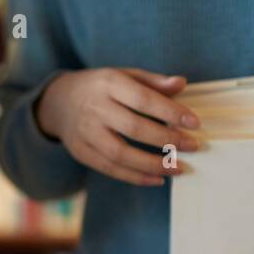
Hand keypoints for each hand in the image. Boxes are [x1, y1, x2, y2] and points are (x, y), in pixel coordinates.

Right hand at [34, 67, 200, 185]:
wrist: (59, 102)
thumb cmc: (102, 88)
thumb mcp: (124, 75)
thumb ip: (153, 82)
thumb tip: (181, 84)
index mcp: (108, 84)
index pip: (143, 99)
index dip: (170, 112)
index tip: (195, 123)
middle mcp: (94, 108)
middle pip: (133, 128)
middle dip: (167, 140)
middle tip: (193, 146)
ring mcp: (85, 132)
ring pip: (121, 154)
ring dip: (153, 164)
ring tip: (179, 168)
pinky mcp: (81, 152)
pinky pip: (109, 169)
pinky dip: (135, 177)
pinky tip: (157, 178)